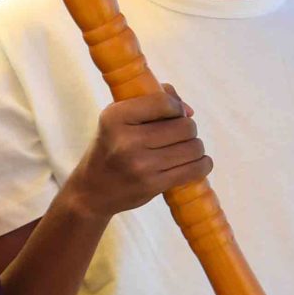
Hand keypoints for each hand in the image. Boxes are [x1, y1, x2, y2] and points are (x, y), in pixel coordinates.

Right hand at [58, 87, 210, 218]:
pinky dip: (202, 165)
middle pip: (185, 126)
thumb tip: (189, 111)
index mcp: (115, 117)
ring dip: (195, 148)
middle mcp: (127, 140)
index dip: (177, 107)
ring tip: (183, 150)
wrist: (92, 191)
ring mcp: (141, 165)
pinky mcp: (153, 185)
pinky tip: (193, 163)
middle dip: (188, 129)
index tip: (175, 114)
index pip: (163, 103)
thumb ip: (152, 102)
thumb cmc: (111, 148)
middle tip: (177, 136)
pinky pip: (195, 170)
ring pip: (194, 148)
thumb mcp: (118, 119)